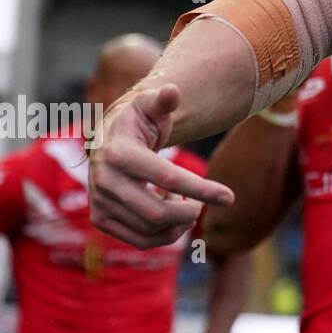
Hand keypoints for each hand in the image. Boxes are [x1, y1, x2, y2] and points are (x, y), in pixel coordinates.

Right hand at [88, 84, 234, 248]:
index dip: (202, 188)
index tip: (230, 197)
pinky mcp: (101, 219)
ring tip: (186, 202)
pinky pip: (140, 241)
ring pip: (150, 231)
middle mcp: (104, 181)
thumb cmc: (140, 119)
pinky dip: (165, 234)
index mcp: (118, 152)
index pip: (167, 178)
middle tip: (203, 202)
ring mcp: (100, 203)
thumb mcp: (151, 104)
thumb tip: (172, 91)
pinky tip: (172, 213)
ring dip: (178, 222)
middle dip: (191, 211)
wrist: (110, 139)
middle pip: (157, 213)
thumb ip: (163, 99)